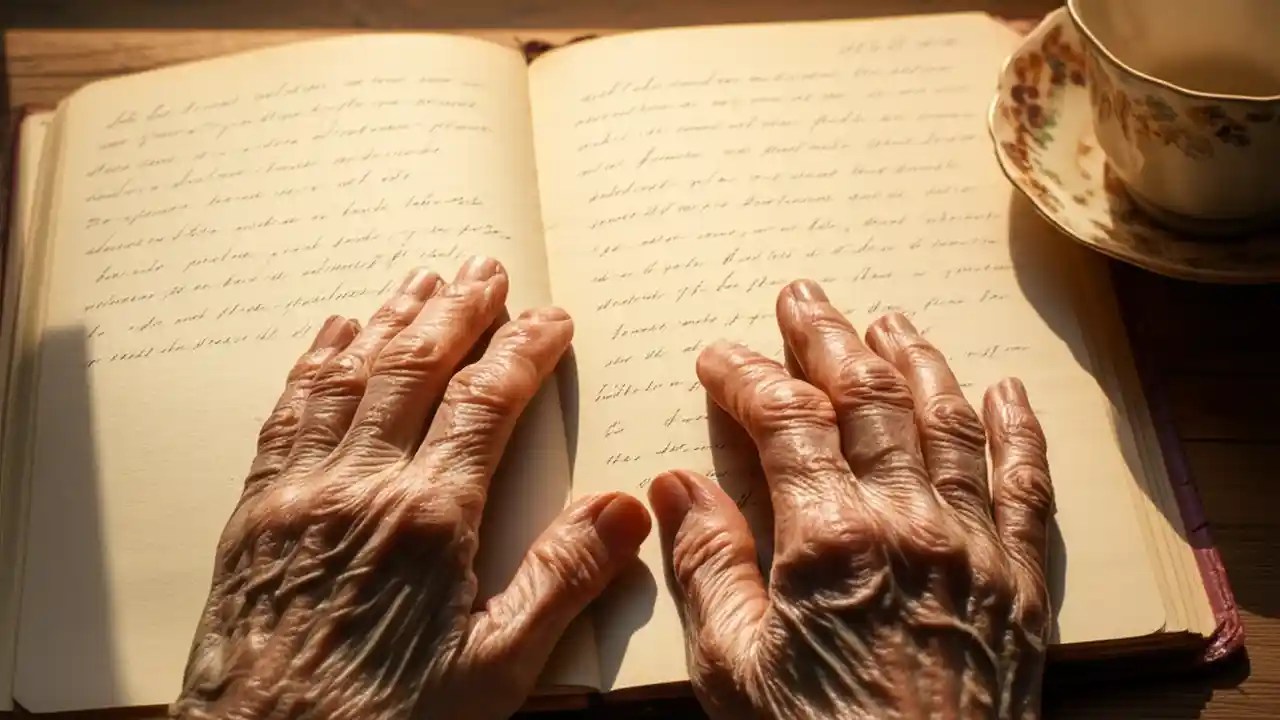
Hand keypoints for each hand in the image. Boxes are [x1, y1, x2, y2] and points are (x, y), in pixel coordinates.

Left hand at [171, 259, 650, 719]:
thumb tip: (625, 507)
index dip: (523, 350)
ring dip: (390, 319)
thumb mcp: (497, 672)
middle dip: (458, 310)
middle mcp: (360, 485)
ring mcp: (300, 492)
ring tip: (420, 279)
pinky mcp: (256, 512)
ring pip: (350, 377)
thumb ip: (562, 581)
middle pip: (415, 367)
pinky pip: (287, 413)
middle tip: (486, 267)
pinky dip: (314, 364)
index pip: (485, 402)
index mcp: (428, 518)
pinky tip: (331, 336)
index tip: (550, 317)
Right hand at [650, 280, 1052, 718]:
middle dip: (830, 338)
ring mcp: (973, 547)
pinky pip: (1026, 484)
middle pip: (870, 398)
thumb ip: (706, 565)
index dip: (748, 376)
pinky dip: (1017, 429)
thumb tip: (674, 486)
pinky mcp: (1019, 582)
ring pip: (948, 423)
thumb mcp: (731, 668)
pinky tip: (1004, 388)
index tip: (720, 357)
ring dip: (917, 360)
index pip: (785, 421)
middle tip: (804, 297)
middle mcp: (911, 523)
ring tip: (890, 321)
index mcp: (830, 540)